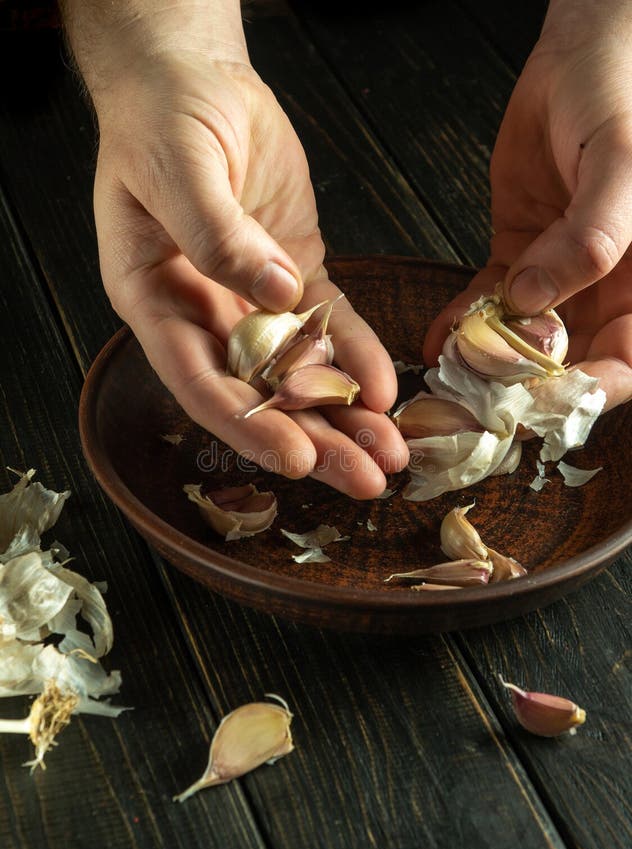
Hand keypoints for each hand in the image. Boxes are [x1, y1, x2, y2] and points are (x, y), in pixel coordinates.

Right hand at [62, 3, 407, 497]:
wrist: (193, 80)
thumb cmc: (163, 119)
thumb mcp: (177, 169)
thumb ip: (216, 235)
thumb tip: (273, 296)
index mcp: (154, 299)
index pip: (197, 379)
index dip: (246, 424)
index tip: (294, 457)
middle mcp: (201, 313)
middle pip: (257, 394)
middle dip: (312, 441)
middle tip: (363, 481)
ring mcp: (251, 299)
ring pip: (299, 372)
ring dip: (344, 416)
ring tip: (388, 457)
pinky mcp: (293, 273)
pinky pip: (329, 324)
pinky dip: (357, 356)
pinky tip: (387, 389)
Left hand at [424, 0, 631, 412]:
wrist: (581, 56)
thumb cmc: (622, 101)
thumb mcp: (622, 165)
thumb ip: (592, 238)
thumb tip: (533, 304)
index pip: (625, 361)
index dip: (587, 391)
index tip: (538, 406)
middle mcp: (605, 291)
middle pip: (567, 364)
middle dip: (522, 391)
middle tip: (473, 409)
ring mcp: (557, 278)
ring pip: (521, 341)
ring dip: (483, 364)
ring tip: (447, 382)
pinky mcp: (518, 257)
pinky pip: (488, 303)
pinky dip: (462, 324)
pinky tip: (436, 341)